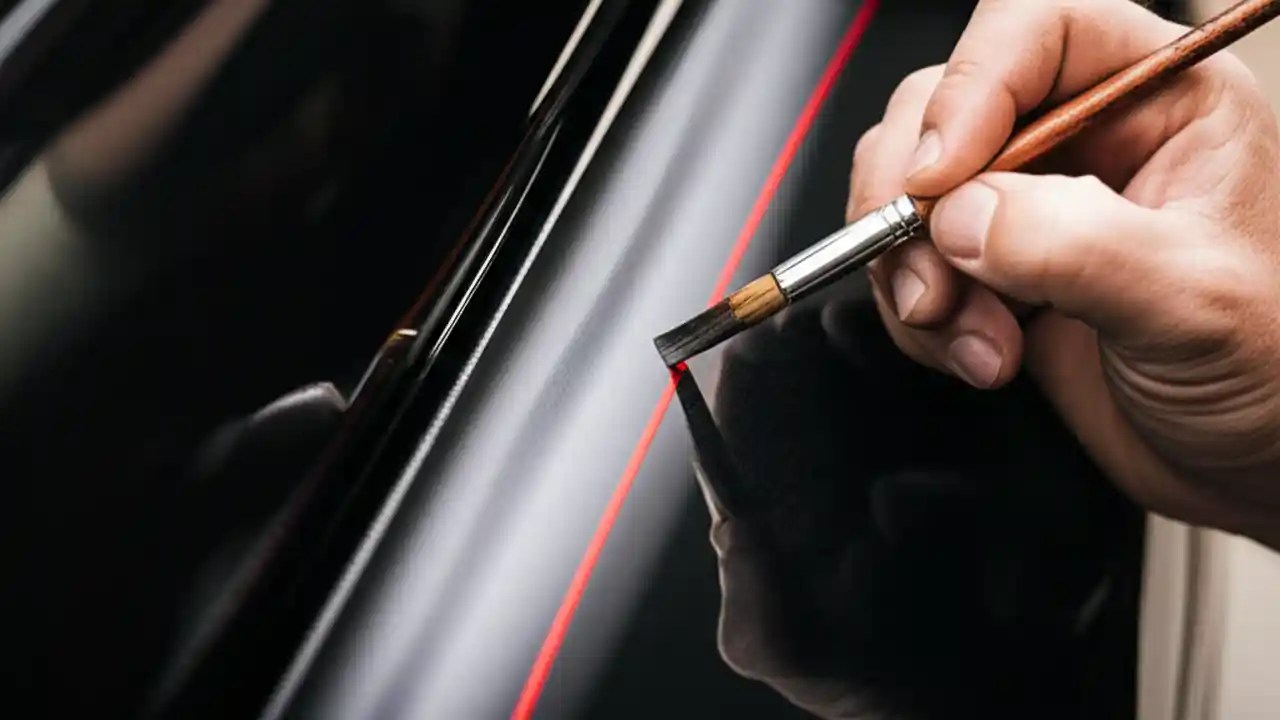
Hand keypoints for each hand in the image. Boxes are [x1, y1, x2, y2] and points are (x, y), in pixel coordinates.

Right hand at [849, 0, 1279, 547]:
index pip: (1034, 35)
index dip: (970, 90)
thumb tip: (960, 215)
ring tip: (970, 332)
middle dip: (916, 200)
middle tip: (932, 273)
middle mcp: (1084, 141)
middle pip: (942, 110)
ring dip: (913, 269)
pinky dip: (921, 318)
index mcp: (1161, 101)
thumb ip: (1076, 245)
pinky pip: (908, 265)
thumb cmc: (1273, 370)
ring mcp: (1029, 208)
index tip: (937, 178)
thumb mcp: (1192, 301)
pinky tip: (982, 354)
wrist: (1253, 463)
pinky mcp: (991, 273)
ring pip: (908, 191)